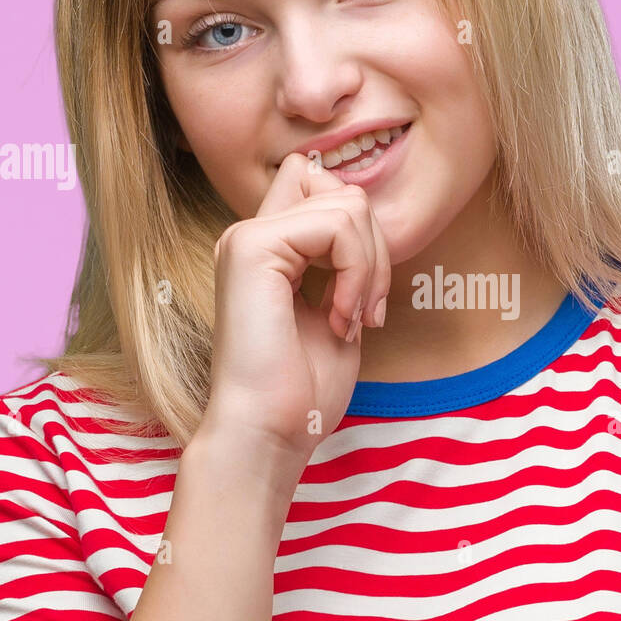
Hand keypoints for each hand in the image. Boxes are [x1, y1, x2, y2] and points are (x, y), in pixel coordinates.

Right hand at [199, 153, 391, 460]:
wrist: (268, 434)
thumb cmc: (301, 394)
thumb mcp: (337, 317)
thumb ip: (346, 268)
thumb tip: (372, 228)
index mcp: (267, 252)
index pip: (318, 186)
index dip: (357, 231)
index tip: (362, 296)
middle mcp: (250, 237)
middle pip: (340, 188)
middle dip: (374, 246)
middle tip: (367, 311)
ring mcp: (246, 238)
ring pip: (347, 202)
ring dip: (370, 265)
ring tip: (353, 319)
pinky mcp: (252, 248)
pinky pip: (337, 225)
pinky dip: (357, 273)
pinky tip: (341, 320)